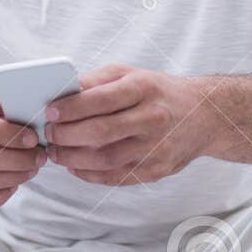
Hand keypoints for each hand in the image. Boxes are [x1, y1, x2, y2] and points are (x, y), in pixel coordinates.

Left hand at [45, 64, 208, 185]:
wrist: (203, 115)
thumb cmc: (158, 92)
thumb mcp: (131, 74)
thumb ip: (96, 81)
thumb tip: (61, 92)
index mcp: (144, 88)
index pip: (101, 99)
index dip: (71, 108)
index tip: (49, 112)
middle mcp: (153, 118)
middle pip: (101, 132)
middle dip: (67, 135)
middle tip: (48, 134)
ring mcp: (156, 147)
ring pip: (106, 159)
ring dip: (73, 158)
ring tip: (56, 152)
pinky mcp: (157, 170)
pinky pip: (116, 177)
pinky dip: (89, 174)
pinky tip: (75, 165)